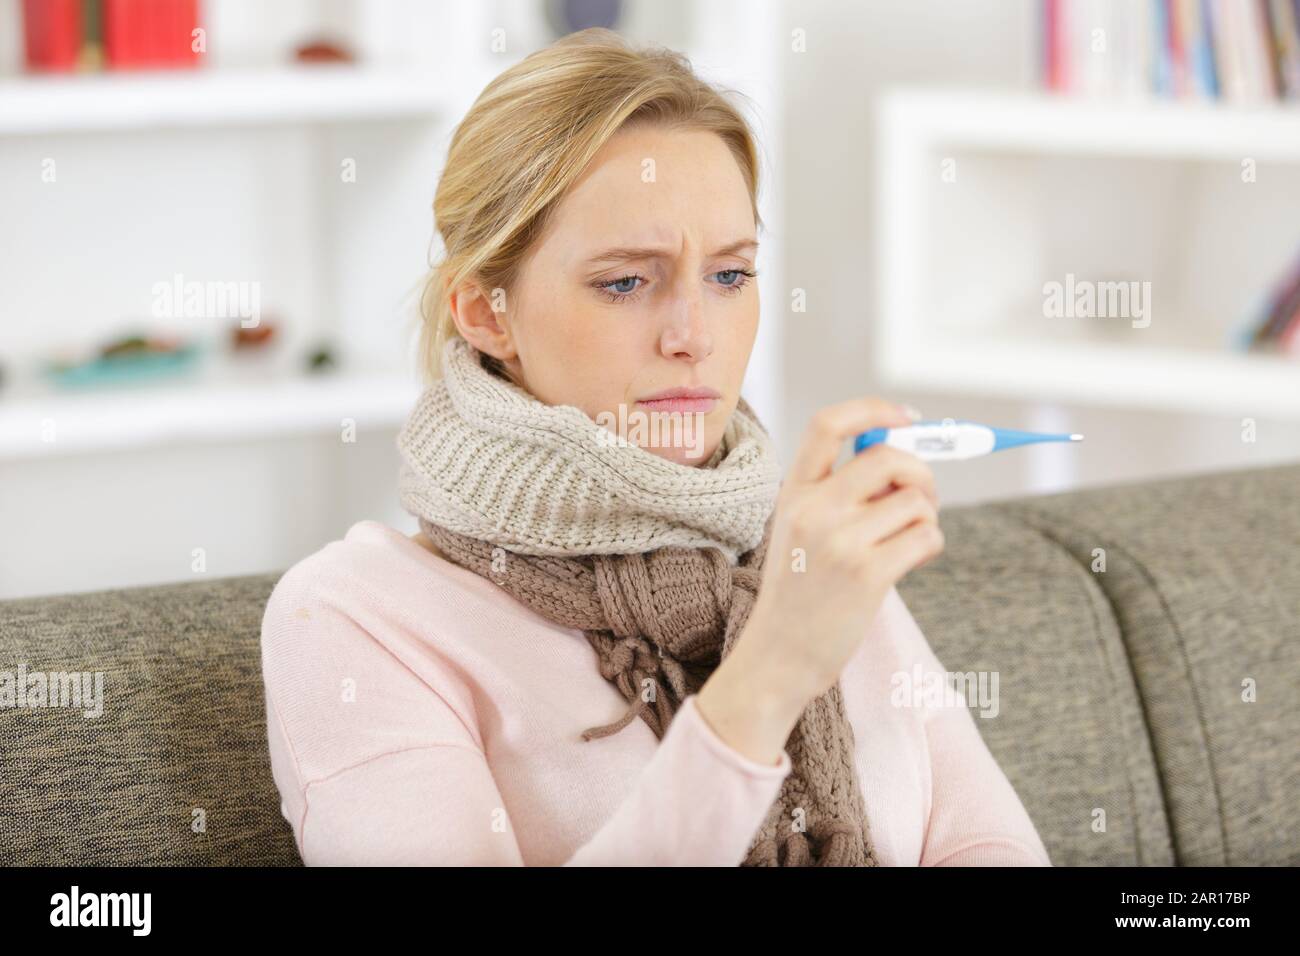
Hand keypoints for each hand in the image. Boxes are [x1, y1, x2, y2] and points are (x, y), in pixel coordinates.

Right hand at [739, 397, 943, 703]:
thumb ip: (839, 492)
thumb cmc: (799, 591)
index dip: (874, 409)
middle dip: (920, 472)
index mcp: (793, 491)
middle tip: (921, 499)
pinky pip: (926, 537)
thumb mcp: (799, 529)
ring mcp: (840, 541)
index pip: (829, 424)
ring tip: (905, 543)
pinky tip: (909, 563)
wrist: (778, 655)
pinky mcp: (868, 574)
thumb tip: (905, 460)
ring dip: (925, 519)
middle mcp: (813, 509)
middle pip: (888, 457)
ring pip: (916, 501)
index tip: (905, 417)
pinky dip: (930, 546)